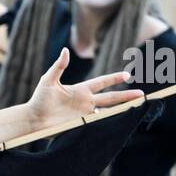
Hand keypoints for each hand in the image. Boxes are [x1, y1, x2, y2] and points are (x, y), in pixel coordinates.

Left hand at [25, 47, 143, 130]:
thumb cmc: (39, 99)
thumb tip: (65, 51)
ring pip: (107, 111)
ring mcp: (84, 114)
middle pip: (110, 98)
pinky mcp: (80, 125)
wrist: (32, 119)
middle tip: (142, 95)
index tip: (128, 74)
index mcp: (80, 90)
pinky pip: (97, 124)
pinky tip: (118, 121)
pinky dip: (107, 122)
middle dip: (126, 96)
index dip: (114, 78)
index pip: (102, 82)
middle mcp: (85, 102)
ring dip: (120, 110)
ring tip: (135, 108)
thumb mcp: (48, 80)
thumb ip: (58, 67)